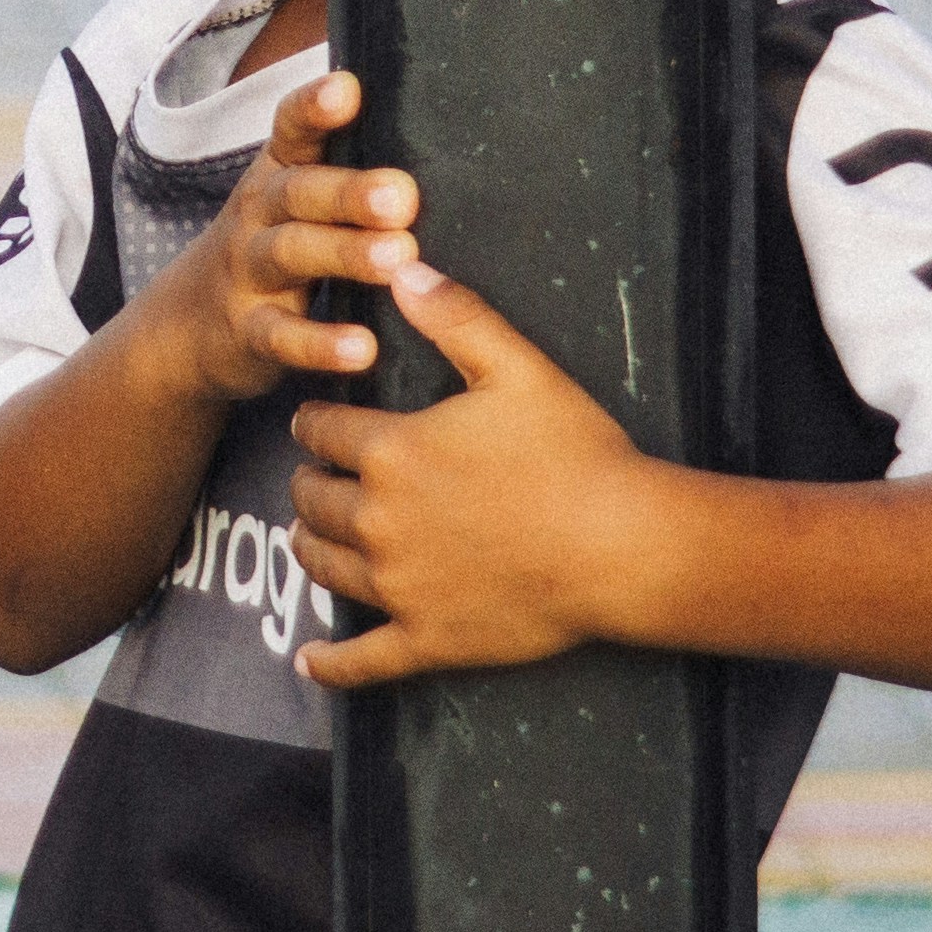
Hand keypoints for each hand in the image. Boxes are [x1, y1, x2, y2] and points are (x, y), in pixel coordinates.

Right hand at [177, 68, 426, 412]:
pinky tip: (363, 348)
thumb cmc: (271, 245)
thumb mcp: (294, 199)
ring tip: (398, 257)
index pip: (292, 129)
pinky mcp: (249, 331)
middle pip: (300, 192)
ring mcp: (250, 272)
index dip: (315, 108)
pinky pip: (283, 336)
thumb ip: (346, 169)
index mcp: (279, 172)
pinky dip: (321, 343)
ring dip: (346, 253)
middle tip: (402, 196)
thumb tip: (436, 133)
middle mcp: (260, 212)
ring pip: (293, 253)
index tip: (348, 89)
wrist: (187, 327)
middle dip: (350, 191)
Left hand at [286, 254, 672, 688]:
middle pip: (310, 498)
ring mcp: (398, 588)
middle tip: (318, 474)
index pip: (321, 430)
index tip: (318, 418)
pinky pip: (359, 661)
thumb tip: (400, 268)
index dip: (316, 419)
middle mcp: (378, 522)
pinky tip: (308, 660)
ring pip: (321, 566)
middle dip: (310, 480)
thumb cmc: (575, 454)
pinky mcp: (425, 641)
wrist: (622, 547)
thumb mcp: (517, 367)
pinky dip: (329, 663)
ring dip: (309, 545)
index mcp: (392, 453)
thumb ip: (454, 316)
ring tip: (311, 533)